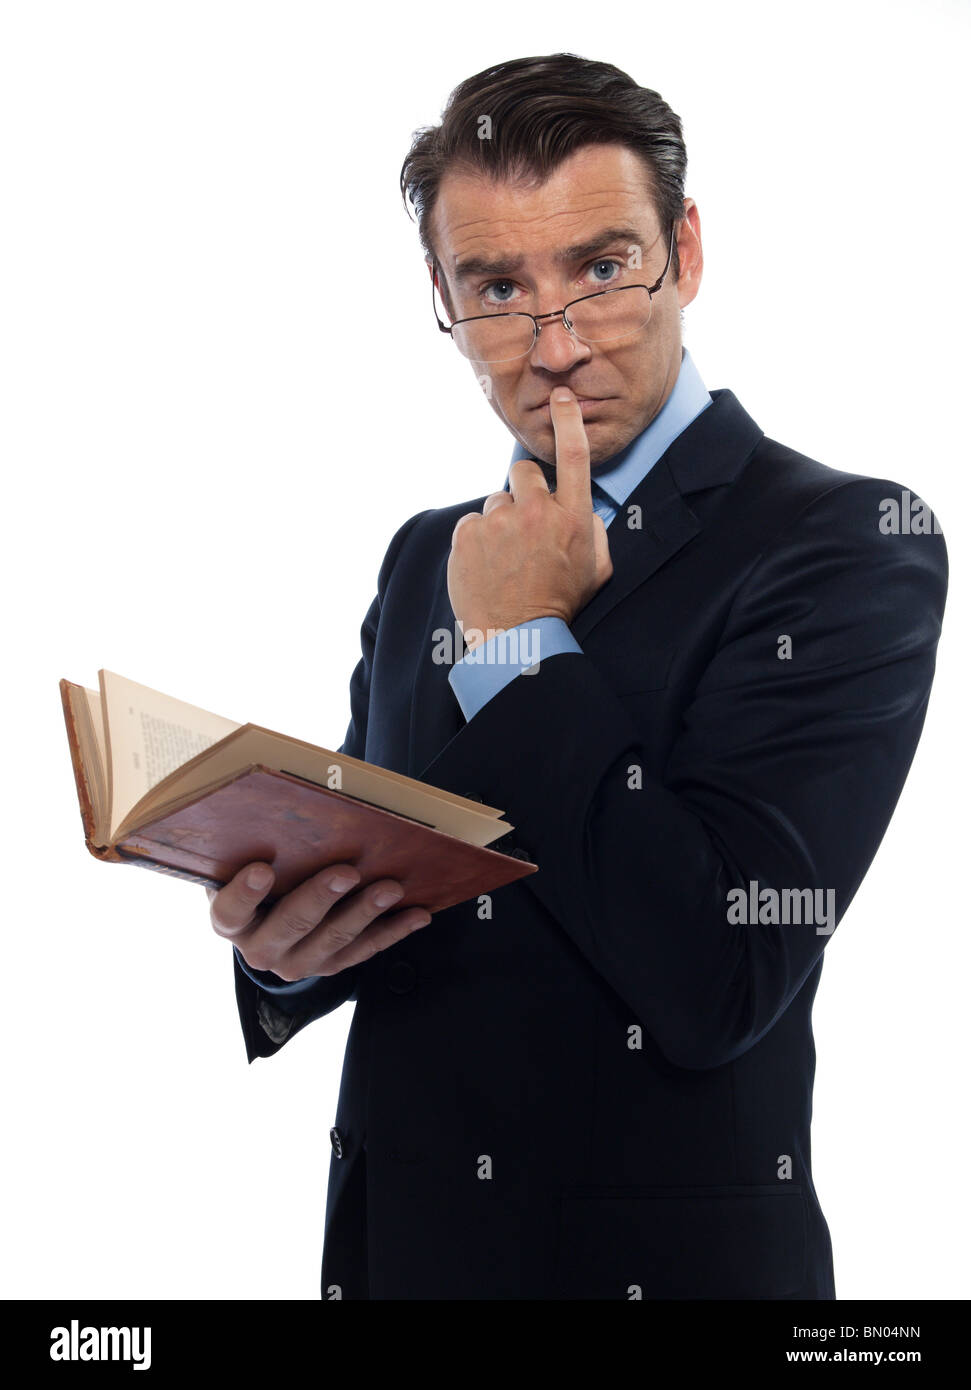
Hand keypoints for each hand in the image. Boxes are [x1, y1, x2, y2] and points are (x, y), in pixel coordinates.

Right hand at [208, 862, 430, 981]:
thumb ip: (255, 849)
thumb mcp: (244, 867)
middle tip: (347, 873)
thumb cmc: (259, 880)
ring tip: (390, 888)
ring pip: (334, 940)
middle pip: (291, 925)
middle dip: (321, 898)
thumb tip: (285, 808)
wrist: (266, 927)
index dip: (244, 893)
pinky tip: (417, 915)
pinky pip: (364, 950)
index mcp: (231, 922)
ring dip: (365, 912)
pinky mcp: (329, 967)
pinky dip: (393, 931)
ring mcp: (297, 963)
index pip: (230, 911)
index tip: (262, 869)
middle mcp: (261, 950)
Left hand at [447, 385, 612, 648]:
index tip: (561, 396)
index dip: (568, 420)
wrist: (517, 638)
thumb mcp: (597, 569)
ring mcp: (499, 523)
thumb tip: (583, 508)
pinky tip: (487, 566)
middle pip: (524, 473)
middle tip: (524, 528)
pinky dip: (477, 541)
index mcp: (572, 518)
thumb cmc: (560, 603)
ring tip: (505, 558)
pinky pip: (472, 523)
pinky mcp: (468, 535)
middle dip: (524, 493)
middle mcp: (537, 513)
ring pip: (496, 503)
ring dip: (499, 523)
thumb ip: (594, 530)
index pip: (574, 456)